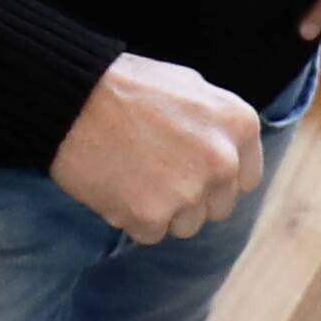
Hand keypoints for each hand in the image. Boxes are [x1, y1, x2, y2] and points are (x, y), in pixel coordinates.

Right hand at [48, 56, 262, 244]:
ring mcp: (189, 192)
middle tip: (156, 171)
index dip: (218, 177)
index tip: (193, 170)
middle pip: (219, 207)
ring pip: (187, 225)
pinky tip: (115, 185)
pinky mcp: (152, 216)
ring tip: (132, 174)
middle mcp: (224, 161)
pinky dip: (131, 217)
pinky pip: (150, 234)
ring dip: (163, 210)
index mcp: (239, 124)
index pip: (247, 178)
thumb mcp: (190, 86)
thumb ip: (217, 124)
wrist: (73, 97)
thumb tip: (230, 152)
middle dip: (192, 196)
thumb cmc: (127, 86)